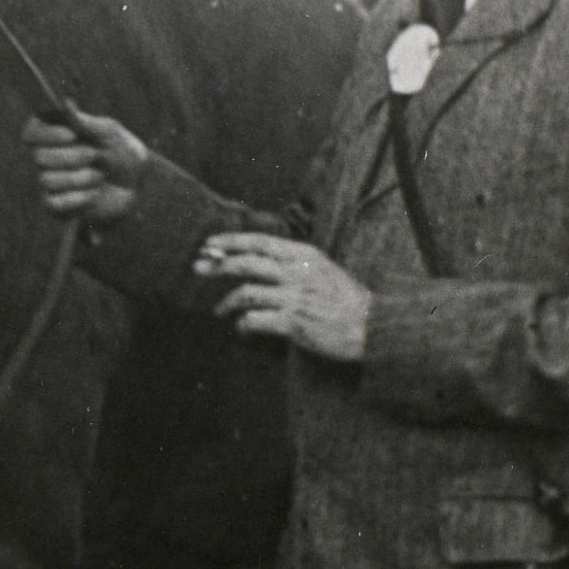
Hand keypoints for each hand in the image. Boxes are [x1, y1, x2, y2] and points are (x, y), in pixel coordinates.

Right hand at [24, 110, 146, 225]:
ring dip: (79, 178)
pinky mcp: (55, 205)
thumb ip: (87, 122)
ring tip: (99, 175)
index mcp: (53, 133)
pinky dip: (77, 198)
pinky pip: (53, 203)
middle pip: (39, 157)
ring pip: (47, 180)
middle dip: (70, 157)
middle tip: (93, 155)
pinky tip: (94, 194)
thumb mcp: (110, 133)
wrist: (136, 184)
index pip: (31, 133)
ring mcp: (48, 182)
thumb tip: (66, 104)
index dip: (47, 135)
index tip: (72, 135)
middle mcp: (45, 156)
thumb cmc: (121, 150)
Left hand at [195, 233, 371, 362]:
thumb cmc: (346, 300)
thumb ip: (293, 264)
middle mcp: (297, 272)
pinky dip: (242, 323)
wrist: (371, 327)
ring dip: (226, 302)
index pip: (259, 241)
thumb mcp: (322, 269)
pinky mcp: (293, 322)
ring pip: (246, 293)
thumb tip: (260, 263)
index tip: (209, 244)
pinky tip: (241, 327)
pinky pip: (255, 320)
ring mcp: (294, 297)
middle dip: (217, 265)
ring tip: (219, 310)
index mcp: (304, 255)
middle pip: (246, 263)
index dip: (230, 241)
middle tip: (197, 269)